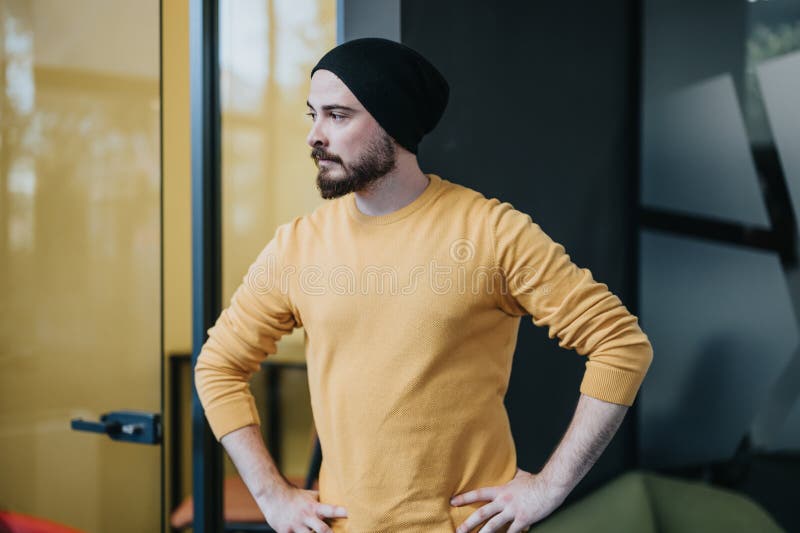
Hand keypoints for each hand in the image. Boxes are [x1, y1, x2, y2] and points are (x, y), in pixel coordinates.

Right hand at [262, 484, 346, 532]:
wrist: (273, 495)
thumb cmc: (296, 496)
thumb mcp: (311, 496)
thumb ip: (323, 501)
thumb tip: (340, 498)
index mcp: (314, 507)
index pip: (330, 509)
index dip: (341, 512)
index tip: (350, 513)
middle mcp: (306, 516)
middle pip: (322, 530)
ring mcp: (295, 525)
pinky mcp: (285, 532)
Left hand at [450, 468, 566, 532]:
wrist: (549, 486)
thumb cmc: (535, 481)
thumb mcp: (519, 475)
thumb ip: (511, 474)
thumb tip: (509, 467)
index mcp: (501, 491)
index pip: (478, 494)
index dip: (464, 498)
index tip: (452, 502)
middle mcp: (504, 501)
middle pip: (482, 514)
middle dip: (469, 523)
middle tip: (458, 530)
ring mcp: (512, 511)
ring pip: (493, 526)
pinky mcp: (523, 520)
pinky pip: (512, 532)